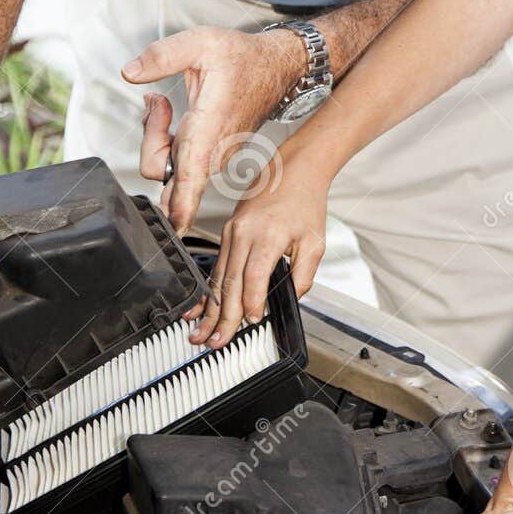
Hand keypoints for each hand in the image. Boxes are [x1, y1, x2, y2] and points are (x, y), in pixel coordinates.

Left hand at [122, 25, 304, 233]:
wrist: (276, 69)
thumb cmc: (245, 58)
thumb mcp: (202, 42)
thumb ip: (163, 55)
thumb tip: (131, 72)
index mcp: (209, 126)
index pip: (192, 174)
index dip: (182, 203)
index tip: (175, 225)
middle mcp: (212, 149)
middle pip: (161, 169)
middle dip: (149, 137)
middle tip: (158, 102)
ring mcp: (213, 156)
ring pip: (167, 166)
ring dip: (156, 137)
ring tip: (164, 103)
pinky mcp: (211, 156)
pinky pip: (177, 162)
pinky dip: (166, 141)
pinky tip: (170, 113)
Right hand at [184, 148, 329, 347]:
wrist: (293, 171)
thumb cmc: (305, 203)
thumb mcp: (315, 243)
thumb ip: (303, 275)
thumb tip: (291, 299)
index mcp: (268, 235)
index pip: (254, 277)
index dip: (251, 302)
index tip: (252, 321)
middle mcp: (244, 233)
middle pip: (229, 282)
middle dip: (222, 317)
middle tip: (216, 342)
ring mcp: (232, 232)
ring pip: (218, 277)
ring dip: (209, 309)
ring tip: (201, 333)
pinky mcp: (227, 233)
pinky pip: (216, 266)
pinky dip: (207, 290)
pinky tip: (197, 308)